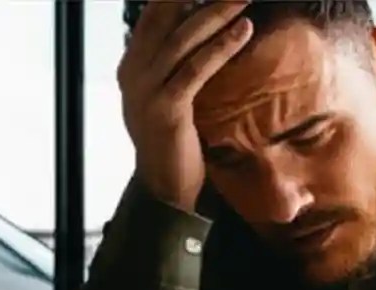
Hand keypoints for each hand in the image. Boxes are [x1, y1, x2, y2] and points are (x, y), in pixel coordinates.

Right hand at [117, 0, 252, 211]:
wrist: (164, 187)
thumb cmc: (173, 140)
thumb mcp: (165, 95)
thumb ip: (170, 65)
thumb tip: (196, 29)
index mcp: (131, 65)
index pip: (153, 14)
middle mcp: (133, 72)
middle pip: (166, 17)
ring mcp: (146, 90)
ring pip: (184, 38)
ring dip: (217, 11)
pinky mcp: (167, 109)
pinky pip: (197, 69)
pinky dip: (222, 46)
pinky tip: (244, 29)